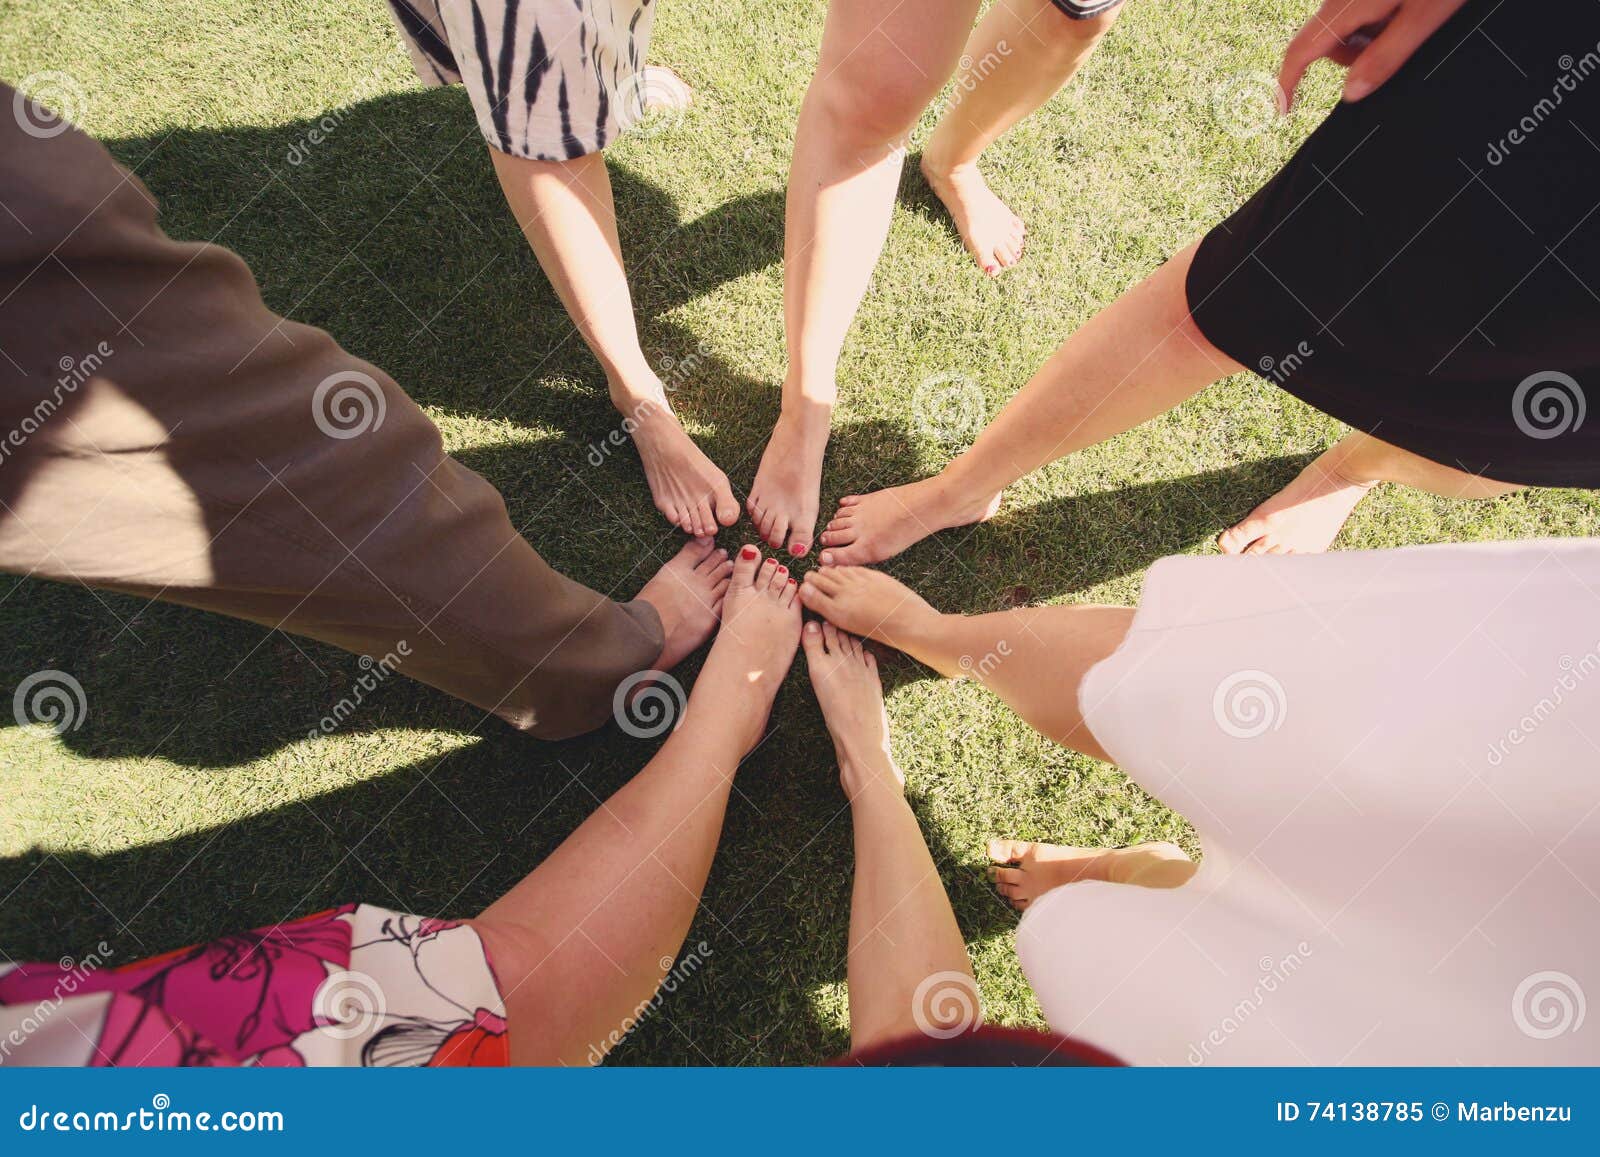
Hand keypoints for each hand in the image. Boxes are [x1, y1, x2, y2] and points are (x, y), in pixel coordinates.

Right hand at [1278, 0, 1467, 106]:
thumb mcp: (1426, 17)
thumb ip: (1387, 57)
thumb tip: (1352, 93)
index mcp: (1349, 4)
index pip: (1302, 50)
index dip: (1287, 83)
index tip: (1283, 109)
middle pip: (1328, 39)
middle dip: (1353, 56)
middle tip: (1395, 52)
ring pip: (1349, 24)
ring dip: (1372, 36)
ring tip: (1412, 21)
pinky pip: (1364, 8)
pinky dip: (1381, 18)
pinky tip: (1410, 8)